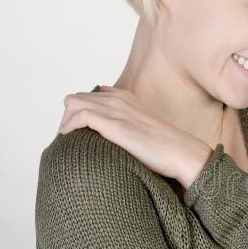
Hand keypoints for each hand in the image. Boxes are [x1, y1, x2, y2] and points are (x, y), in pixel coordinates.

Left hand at [58, 85, 215, 185]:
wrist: (181, 152)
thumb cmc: (164, 145)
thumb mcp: (143, 124)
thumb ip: (126, 119)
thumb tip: (111, 124)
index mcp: (124, 97)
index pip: (88, 96)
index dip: (78, 114)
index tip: (78, 132)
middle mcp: (117, 98)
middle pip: (76, 98)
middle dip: (68, 117)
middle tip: (71, 139)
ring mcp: (115, 110)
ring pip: (73, 103)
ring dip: (66, 121)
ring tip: (69, 140)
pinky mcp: (114, 124)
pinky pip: (80, 116)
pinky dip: (70, 126)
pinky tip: (71, 139)